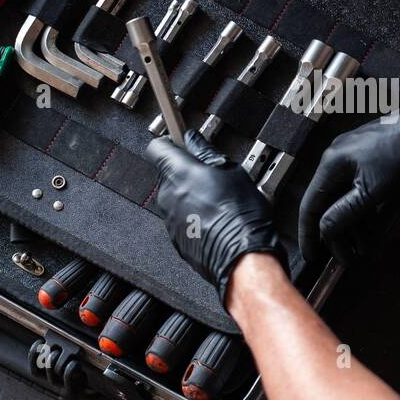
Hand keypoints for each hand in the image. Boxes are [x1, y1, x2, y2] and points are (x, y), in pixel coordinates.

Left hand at [147, 129, 287, 304]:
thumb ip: (207, 153)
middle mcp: (168, 195)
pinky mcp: (175, 238)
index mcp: (179, 173)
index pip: (157, 147)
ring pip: (174, 196)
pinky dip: (193, 215)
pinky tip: (215, 218)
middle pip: (167, 173)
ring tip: (218, 201)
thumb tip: (195, 141)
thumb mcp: (233, 172)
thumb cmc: (241, 218)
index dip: (170, 142)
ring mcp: (169, 219)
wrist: (242, 258)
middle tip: (211, 175)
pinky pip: (179, 217)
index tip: (183, 143)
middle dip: (185, 171)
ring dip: (190, 194)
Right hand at [298, 79, 399, 263]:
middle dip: (337, 234)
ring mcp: (355, 158)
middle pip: (328, 204)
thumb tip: (325, 230)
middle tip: (347, 258)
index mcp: (332, 163)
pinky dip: (363, 211)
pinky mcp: (372, 160)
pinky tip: (371, 228)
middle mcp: (338, 159)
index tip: (310, 256)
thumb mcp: (373, 191)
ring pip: (345, 199)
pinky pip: (359, 190)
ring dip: (353, 225)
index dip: (309, 233)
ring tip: (363, 248)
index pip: (310, 204)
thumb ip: (345, 213)